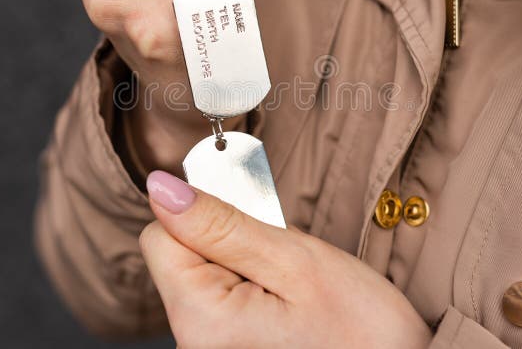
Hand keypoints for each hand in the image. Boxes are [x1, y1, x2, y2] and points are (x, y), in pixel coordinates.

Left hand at [139, 171, 432, 348]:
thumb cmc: (362, 332)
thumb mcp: (296, 262)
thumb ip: (222, 225)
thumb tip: (161, 189)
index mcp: (199, 321)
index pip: (159, 236)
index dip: (203, 214)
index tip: (250, 219)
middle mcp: (192, 344)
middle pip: (182, 256)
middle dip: (230, 241)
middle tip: (284, 258)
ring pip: (207, 274)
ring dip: (246, 262)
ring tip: (293, 283)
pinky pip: (224, 298)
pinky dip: (254, 285)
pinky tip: (289, 300)